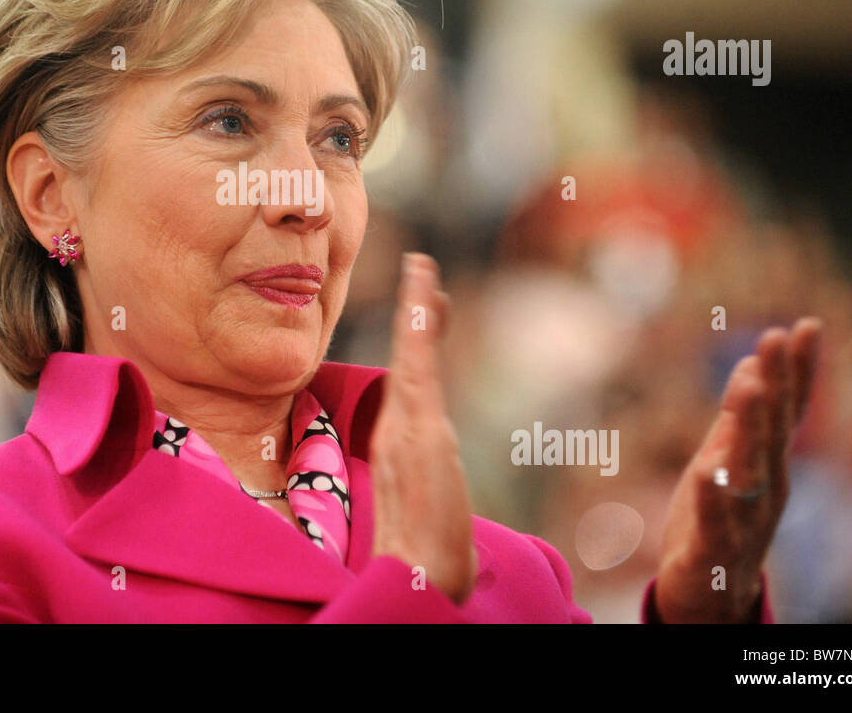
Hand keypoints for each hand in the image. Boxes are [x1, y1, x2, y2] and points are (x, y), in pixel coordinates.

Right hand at [370, 252, 477, 604]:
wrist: (416, 582)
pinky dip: (419, 325)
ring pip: (411, 357)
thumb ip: (437, 512)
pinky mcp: (419, 428)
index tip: (426, 315)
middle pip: (408, 365)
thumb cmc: (426, 566)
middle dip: (416, 318)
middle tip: (425, 271)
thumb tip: (457, 537)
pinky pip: (417, 365)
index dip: (416, 351)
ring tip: (424, 268)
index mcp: (396, 453)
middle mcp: (394, 434)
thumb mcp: (436, 528)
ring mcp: (404, 429)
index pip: (408, 390)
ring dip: (417, 310)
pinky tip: (428, 292)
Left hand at [653, 317, 822, 621]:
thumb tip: (752, 367)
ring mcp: (743, 521)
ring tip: (749, 386)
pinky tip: (707, 476)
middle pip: (770, 432)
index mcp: (766, 465)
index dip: (796, 370)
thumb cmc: (717, 522)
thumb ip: (737, 420)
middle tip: (772, 338)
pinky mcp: (711, 552)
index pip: (787, 412)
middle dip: (774, 384)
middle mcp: (764, 490)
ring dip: (749, 429)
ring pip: (748, 472)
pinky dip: (714, 501)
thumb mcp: (724, 462)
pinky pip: (715, 525)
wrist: (707, 599)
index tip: (805, 326)